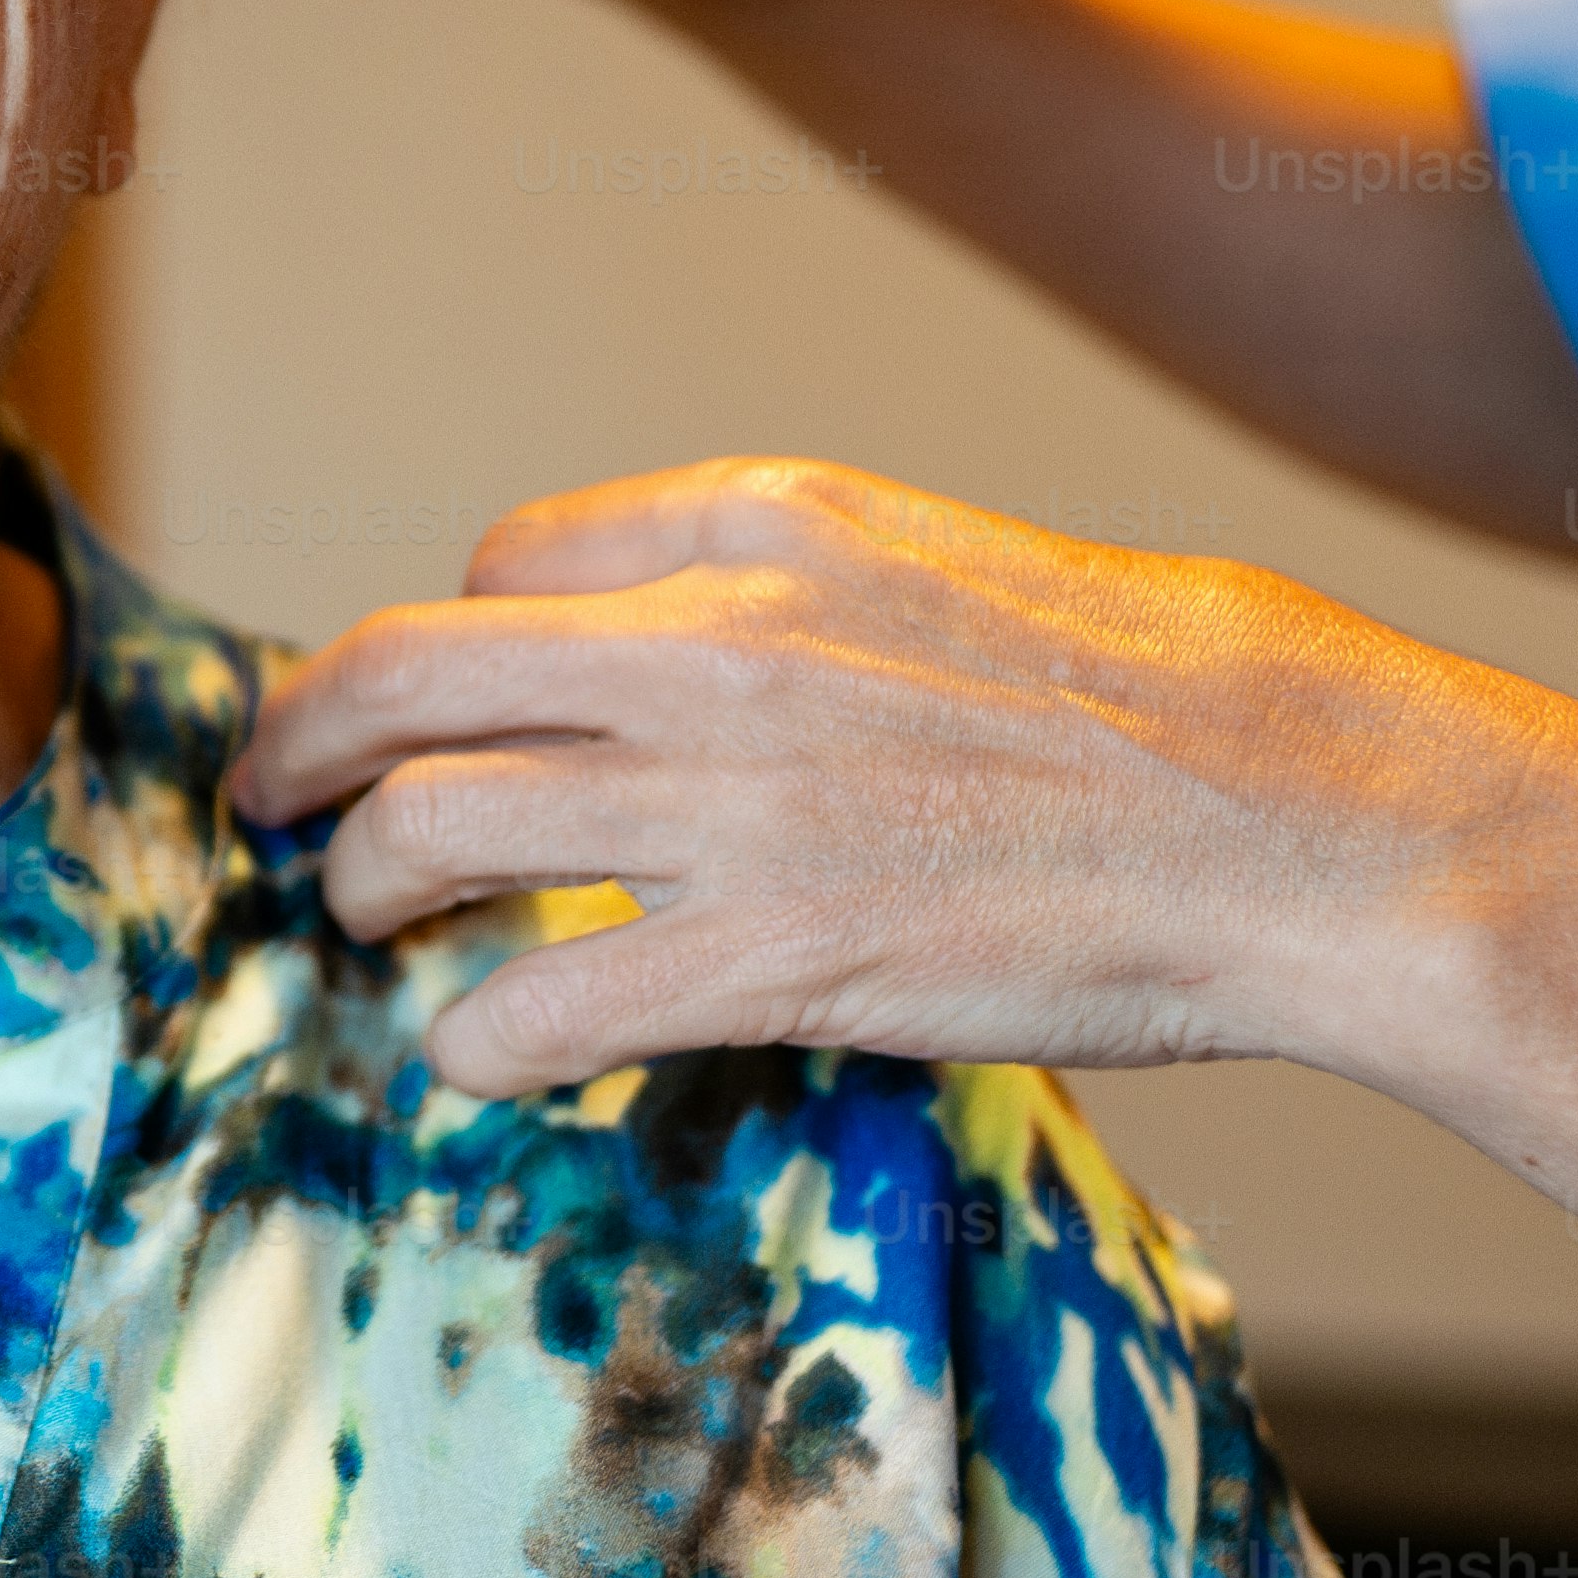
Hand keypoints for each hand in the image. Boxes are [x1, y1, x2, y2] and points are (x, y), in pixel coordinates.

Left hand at [222, 454, 1577, 1101]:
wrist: (1307, 813)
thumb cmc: (1180, 698)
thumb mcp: (956, 563)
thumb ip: (805, 600)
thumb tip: (700, 664)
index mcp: (768, 517)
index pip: (510, 558)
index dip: (457, 641)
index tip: (443, 703)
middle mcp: (713, 641)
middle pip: (403, 669)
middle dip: (303, 740)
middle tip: (270, 796)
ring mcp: (729, 802)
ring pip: (424, 825)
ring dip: (358, 884)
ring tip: (360, 924)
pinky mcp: (770, 957)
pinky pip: (531, 1006)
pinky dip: (470, 1042)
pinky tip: (478, 1060)